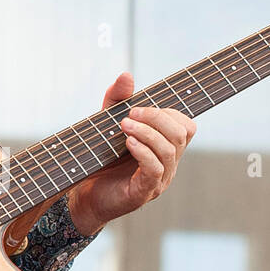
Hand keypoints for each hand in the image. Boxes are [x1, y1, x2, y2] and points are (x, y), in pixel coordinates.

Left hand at [67, 72, 195, 234]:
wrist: (83, 195)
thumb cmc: (100, 160)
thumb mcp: (107, 124)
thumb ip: (117, 100)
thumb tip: (126, 75)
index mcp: (165, 147)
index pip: (186, 126)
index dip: (168, 112)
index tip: (138, 107)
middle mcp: (168, 164)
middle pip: (182, 134)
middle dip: (157, 118)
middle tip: (129, 114)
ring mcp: (159, 179)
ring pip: (169, 150)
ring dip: (147, 133)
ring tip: (124, 126)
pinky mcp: (145, 191)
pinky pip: (155, 169)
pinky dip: (143, 151)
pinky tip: (128, 143)